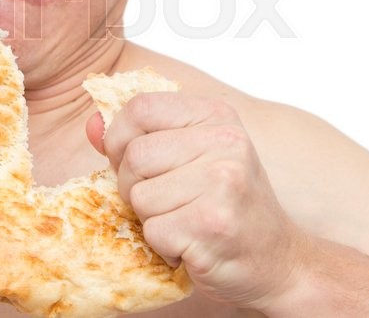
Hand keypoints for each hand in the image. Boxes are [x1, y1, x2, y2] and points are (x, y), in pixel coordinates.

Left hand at [87, 93, 305, 308]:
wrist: (278, 261)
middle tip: (166, 201)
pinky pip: (153, 231)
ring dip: (151, 218)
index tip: (133, 160)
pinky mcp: (213, 224)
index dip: (120, 137)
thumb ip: (135, 137)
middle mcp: (225, 141)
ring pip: (138, 195)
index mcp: (215, 114)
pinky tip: (193, 243)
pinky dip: (164, 245)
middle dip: (133, 185)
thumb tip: (91, 125)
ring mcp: (223, 182)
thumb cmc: (225, 204)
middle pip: (133, 155)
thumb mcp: (187, 156)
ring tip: (185, 220)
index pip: (139, 107)